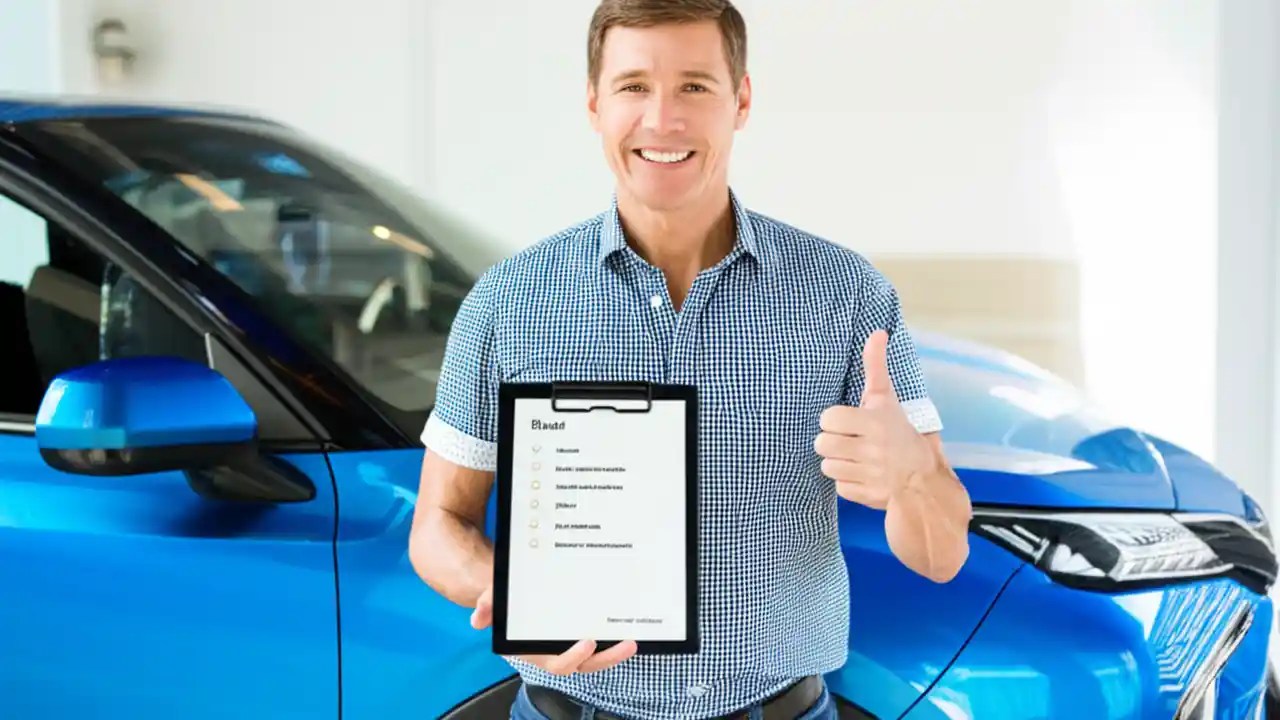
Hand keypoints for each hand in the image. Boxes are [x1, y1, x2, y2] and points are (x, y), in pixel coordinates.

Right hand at [470, 585, 637, 674]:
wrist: (513, 594)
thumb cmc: (505, 601)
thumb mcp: (494, 598)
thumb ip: (487, 606)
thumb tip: (478, 619)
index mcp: (534, 651)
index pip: (556, 663)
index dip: (573, 657)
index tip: (587, 643)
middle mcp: (553, 653)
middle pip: (584, 665)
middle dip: (605, 658)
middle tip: (625, 644)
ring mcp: (568, 646)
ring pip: (595, 659)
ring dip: (614, 653)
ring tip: (632, 642)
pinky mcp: (580, 637)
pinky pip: (599, 645)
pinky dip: (612, 641)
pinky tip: (628, 630)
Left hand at [814, 329, 934, 508]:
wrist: (925, 480)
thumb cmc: (900, 433)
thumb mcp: (887, 398)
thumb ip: (876, 366)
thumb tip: (877, 332)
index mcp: (874, 421)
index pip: (827, 419)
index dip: (835, 421)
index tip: (849, 423)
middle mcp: (872, 448)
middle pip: (822, 444)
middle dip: (834, 443)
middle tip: (852, 442)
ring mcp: (870, 474)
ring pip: (827, 466)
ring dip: (840, 464)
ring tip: (858, 459)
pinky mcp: (867, 495)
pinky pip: (839, 487)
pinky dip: (849, 484)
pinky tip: (864, 476)